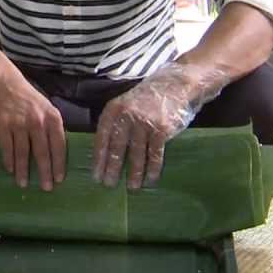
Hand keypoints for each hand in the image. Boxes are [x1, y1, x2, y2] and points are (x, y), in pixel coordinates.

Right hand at [0, 67, 65, 190]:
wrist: (5, 85)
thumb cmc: (30, 100)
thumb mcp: (47, 109)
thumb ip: (52, 128)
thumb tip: (57, 154)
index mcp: (52, 117)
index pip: (58, 144)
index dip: (59, 163)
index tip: (59, 179)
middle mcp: (37, 121)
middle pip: (42, 151)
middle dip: (45, 171)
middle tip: (46, 188)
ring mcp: (19, 124)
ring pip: (22, 152)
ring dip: (23, 170)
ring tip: (24, 183)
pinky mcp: (3, 126)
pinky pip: (7, 147)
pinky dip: (9, 160)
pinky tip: (10, 170)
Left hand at [93, 63, 219, 188]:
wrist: (176, 85)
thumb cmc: (148, 98)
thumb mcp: (126, 104)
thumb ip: (116, 122)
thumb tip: (105, 151)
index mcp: (114, 109)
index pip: (102, 137)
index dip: (99, 158)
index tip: (96, 175)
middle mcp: (127, 115)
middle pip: (117, 147)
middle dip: (112, 169)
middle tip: (109, 185)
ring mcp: (145, 122)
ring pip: (136, 153)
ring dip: (134, 173)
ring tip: (132, 187)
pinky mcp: (162, 129)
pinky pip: (155, 154)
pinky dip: (153, 169)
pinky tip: (150, 179)